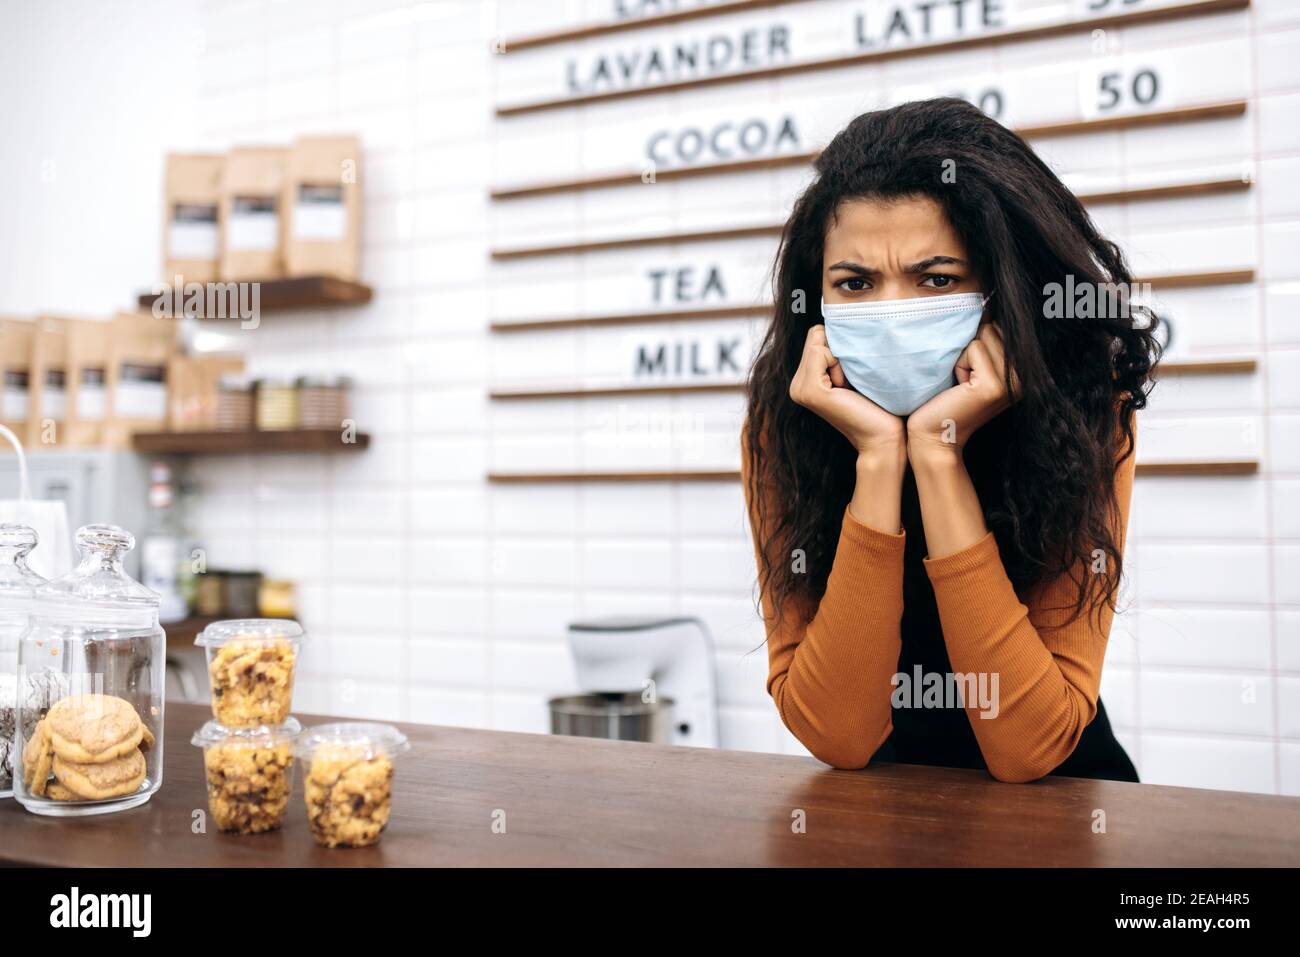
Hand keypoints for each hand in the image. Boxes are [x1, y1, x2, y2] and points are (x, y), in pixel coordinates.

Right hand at [789, 325, 905, 465]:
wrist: (883, 436)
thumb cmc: (878, 404)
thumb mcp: (854, 371)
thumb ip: (839, 352)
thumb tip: (838, 320)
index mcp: (804, 381)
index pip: (816, 336)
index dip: (839, 346)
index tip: (851, 376)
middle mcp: (796, 386)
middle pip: (815, 335)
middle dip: (838, 349)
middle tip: (850, 380)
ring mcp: (799, 390)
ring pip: (817, 340)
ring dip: (840, 356)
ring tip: (849, 384)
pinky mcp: (810, 391)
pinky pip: (820, 352)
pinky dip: (838, 362)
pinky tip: (846, 387)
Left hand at [906, 323, 1016, 466]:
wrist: (935, 435)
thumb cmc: (945, 397)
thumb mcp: (972, 365)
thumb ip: (985, 340)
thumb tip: (987, 299)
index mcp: (1022, 370)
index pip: (1000, 326)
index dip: (977, 341)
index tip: (971, 371)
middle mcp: (1024, 376)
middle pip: (991, 328)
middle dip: (969, 348)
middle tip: (964, 379)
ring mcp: (1013, 382)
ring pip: (982, 335)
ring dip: (963, 356)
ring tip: (961, 383)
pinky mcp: (994, 386)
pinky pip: (972, 349)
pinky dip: (958, 364)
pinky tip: (958, 387)